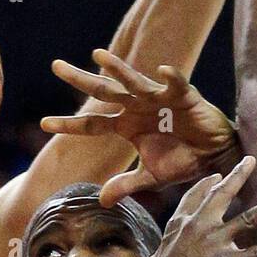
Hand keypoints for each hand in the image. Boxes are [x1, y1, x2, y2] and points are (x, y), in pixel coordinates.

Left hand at [42, 49, 236, 205]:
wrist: (213, 156)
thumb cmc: (182, 161)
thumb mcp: (150, 177)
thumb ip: (125, 185)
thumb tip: (100, 201)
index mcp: (126, 126)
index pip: (91, 124)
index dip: (68, 124)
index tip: (43, 124)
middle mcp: (137, 107)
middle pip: (103, 92)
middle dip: (80, 79)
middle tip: (55, 66)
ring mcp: (158, 99)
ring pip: (133, 81)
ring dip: (117, 68)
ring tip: (97, 55)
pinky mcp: (183, 95)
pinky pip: (175, 84)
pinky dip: (170, 78)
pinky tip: (162, 71)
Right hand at [137, 156, 256, 256]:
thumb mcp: (157, 256)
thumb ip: (166, 246)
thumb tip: (160, 253)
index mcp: (180, 223)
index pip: (195, 196)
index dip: (207, 184)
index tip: (218, 175)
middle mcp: (198, 226)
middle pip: (223, 194)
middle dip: (238, 175)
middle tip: (251, 160)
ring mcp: (213, 243)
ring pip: (248, 218)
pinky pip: (256, 255)